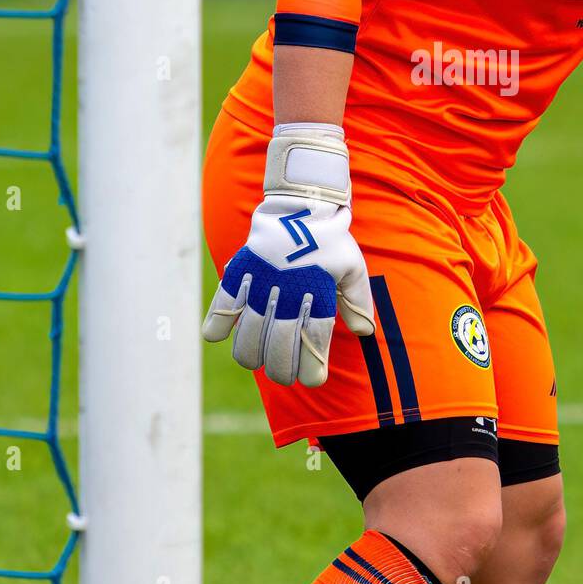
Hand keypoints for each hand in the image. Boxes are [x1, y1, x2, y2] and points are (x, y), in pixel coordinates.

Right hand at [201, 124, 374, 384]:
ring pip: (249, 335)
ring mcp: (263, 283)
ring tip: (256, 359)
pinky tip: (216, 336)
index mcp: (319, 293)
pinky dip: (217, 324)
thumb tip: (365, 332)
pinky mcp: (242, 271)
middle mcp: (290, 292)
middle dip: (282, 370)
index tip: (313, 379)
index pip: (314, 341)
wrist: (302, 203)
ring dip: (250, 355)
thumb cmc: (331, 240)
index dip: (312, 367)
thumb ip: (357, 301)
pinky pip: (224, 304)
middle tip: (284, 375)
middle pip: (280, 347)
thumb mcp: (353, 267)